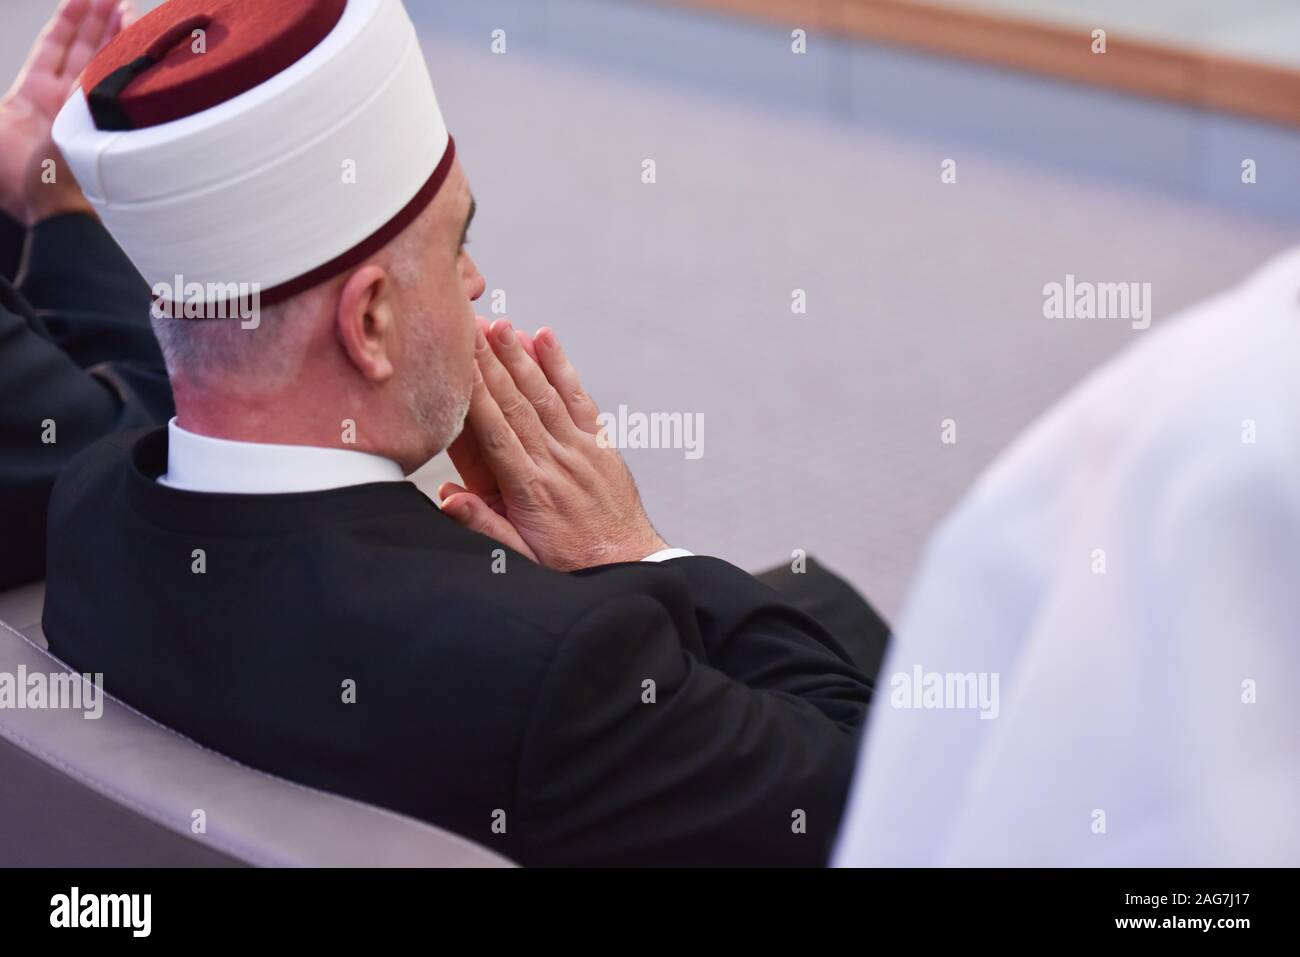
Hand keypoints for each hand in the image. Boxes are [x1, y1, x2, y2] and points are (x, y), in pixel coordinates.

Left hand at [0, 0, 135, 223]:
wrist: (52, 213)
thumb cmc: (17, 179)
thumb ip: (12, 107)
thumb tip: (41, 89)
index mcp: (32, 95)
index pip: (54, 46)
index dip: (68, 20)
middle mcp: (62, 101)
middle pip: (82, 51)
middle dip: (98, 22)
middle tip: (115, 1)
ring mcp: (86, 113)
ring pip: (103, 66)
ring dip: (115, 38)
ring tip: (129, 13)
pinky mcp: (106, 125)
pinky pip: (116, 86)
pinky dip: (127, 65)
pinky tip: (138, 47)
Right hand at [439, 321, 666, 570]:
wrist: (628, 564)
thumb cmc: (568, 563)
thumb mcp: (521, 558)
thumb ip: (484, 525)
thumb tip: (447, 496)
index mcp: (530, 489)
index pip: (494, 432)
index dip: (474, 394)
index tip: (455, 362)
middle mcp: (555, 462)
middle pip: (516, 404)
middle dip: (490, 363)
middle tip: (469, 326)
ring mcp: (580, 449)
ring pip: (545, 395)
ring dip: (521, 357)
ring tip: (501, 325)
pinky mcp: (598, 442)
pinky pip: (578, 398)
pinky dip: (561, 367)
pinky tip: (545, 338)